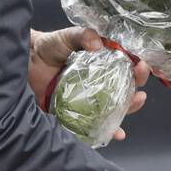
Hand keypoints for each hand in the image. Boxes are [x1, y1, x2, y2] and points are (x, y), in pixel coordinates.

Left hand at [29, 27, 148, 140]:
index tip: (142, 65)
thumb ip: (83, 36)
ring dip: (128, 109)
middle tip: (140, 86)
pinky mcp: (76, 113)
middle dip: (137, 90)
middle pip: (125, 91)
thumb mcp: (68, 36)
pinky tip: (117, 134)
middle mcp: (100, 84)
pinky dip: (106, 131)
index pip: (126, 68)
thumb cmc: (51, 46)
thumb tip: (99, 44)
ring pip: (114, 109)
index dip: (137, 68)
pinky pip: (93, 125)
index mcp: (103, 64)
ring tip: (136, 104)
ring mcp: (89, 100)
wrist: (28, 60)